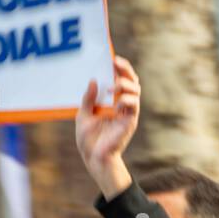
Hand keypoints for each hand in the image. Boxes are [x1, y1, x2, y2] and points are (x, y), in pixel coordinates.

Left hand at [75, 53, 139, 197]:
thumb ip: (88, 99)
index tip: (112, 59)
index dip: (118, 69)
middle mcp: (121, 106)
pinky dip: (127, 99)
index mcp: (111, 102)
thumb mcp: (83, 115)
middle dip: (126, 70)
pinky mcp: (130, 122)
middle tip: (116, 63)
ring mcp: (127, 113)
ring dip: (126, 84)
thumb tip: (94, 81)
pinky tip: (117, 101)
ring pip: (135, 91)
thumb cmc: (89, 140)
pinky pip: (134, 105)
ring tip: (113, 86)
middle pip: (131, 82)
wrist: (93, 158)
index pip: (120, 80)